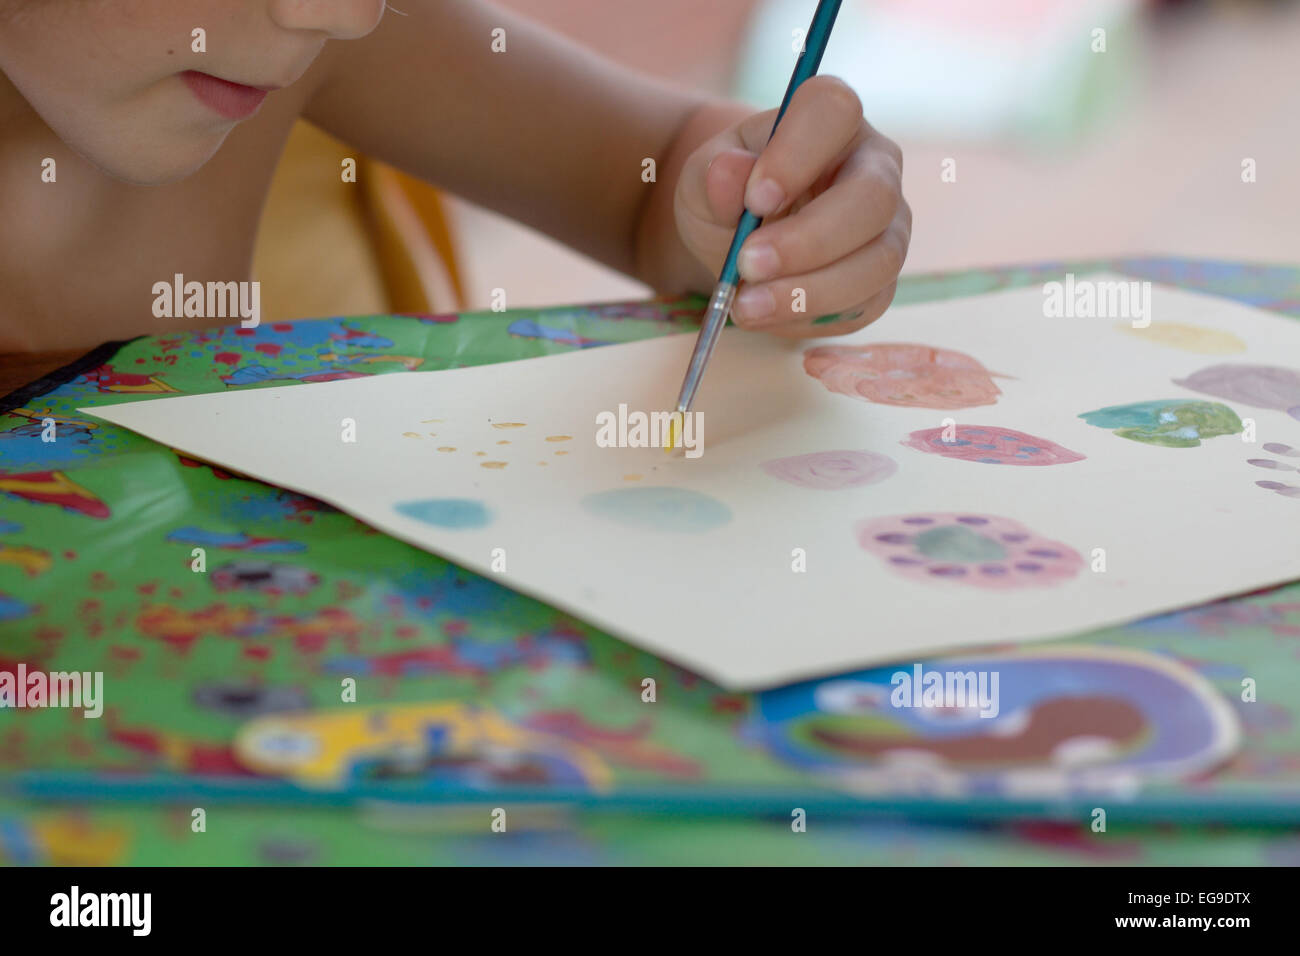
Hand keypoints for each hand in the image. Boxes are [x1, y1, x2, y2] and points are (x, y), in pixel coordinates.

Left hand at [674, 77, 909, 337]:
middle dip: (808, 239)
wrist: (738, 249)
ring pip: (877, 260)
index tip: (754, 198)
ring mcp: (887, 228)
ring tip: (747, 305)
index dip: (797, 153)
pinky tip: (767, 315)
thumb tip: (729, 170)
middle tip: (747, 265)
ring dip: (810, 290)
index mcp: (832, 122)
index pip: (834, 111)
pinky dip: (811, 317)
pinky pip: (864, 305)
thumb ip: (712, 176)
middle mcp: (875, 169)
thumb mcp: (702, 182)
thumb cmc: (727, 199)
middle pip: (872, 197)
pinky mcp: (880, 282)